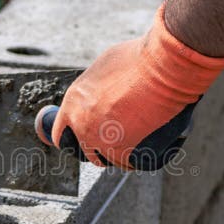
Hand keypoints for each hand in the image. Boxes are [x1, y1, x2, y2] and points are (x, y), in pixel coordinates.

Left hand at [36, 4, 223, 169]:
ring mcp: (101, 139)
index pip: (60, 132)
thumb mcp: (104, 66)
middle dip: (97, 148)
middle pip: (85, 150)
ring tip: (130, 146)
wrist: (163, 67)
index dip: (74, 135)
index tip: (86, 136)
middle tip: (114, 141)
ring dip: (115, 156)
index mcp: (73, 102)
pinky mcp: (123, 150)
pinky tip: (138, 156)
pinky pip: (124, 164)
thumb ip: (94, 86)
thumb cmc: (138, 60)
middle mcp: (82, 124)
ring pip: (105, 159)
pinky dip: (132, 162)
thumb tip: (97, 94)